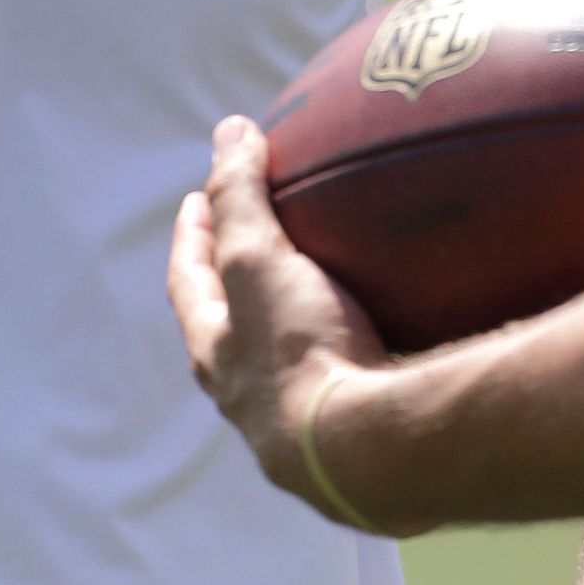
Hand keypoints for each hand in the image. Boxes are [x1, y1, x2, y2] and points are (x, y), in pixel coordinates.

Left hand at [170, 115, 422, 529]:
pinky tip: (394, 330)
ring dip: (295, 322)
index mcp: (218, 354)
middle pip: (232, 328)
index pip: (188, 283)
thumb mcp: (257, 262)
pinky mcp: (353, 441)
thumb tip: (229, 131)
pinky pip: (347, 381)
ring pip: (286, 363)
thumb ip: (241, 197)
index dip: (192, 237)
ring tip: (326, 282)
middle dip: (239, 286)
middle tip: (256, 241)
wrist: (369, 453)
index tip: (195, 199)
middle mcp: (249, 397)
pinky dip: (356, 350)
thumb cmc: (301, 352)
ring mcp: (301, 426)